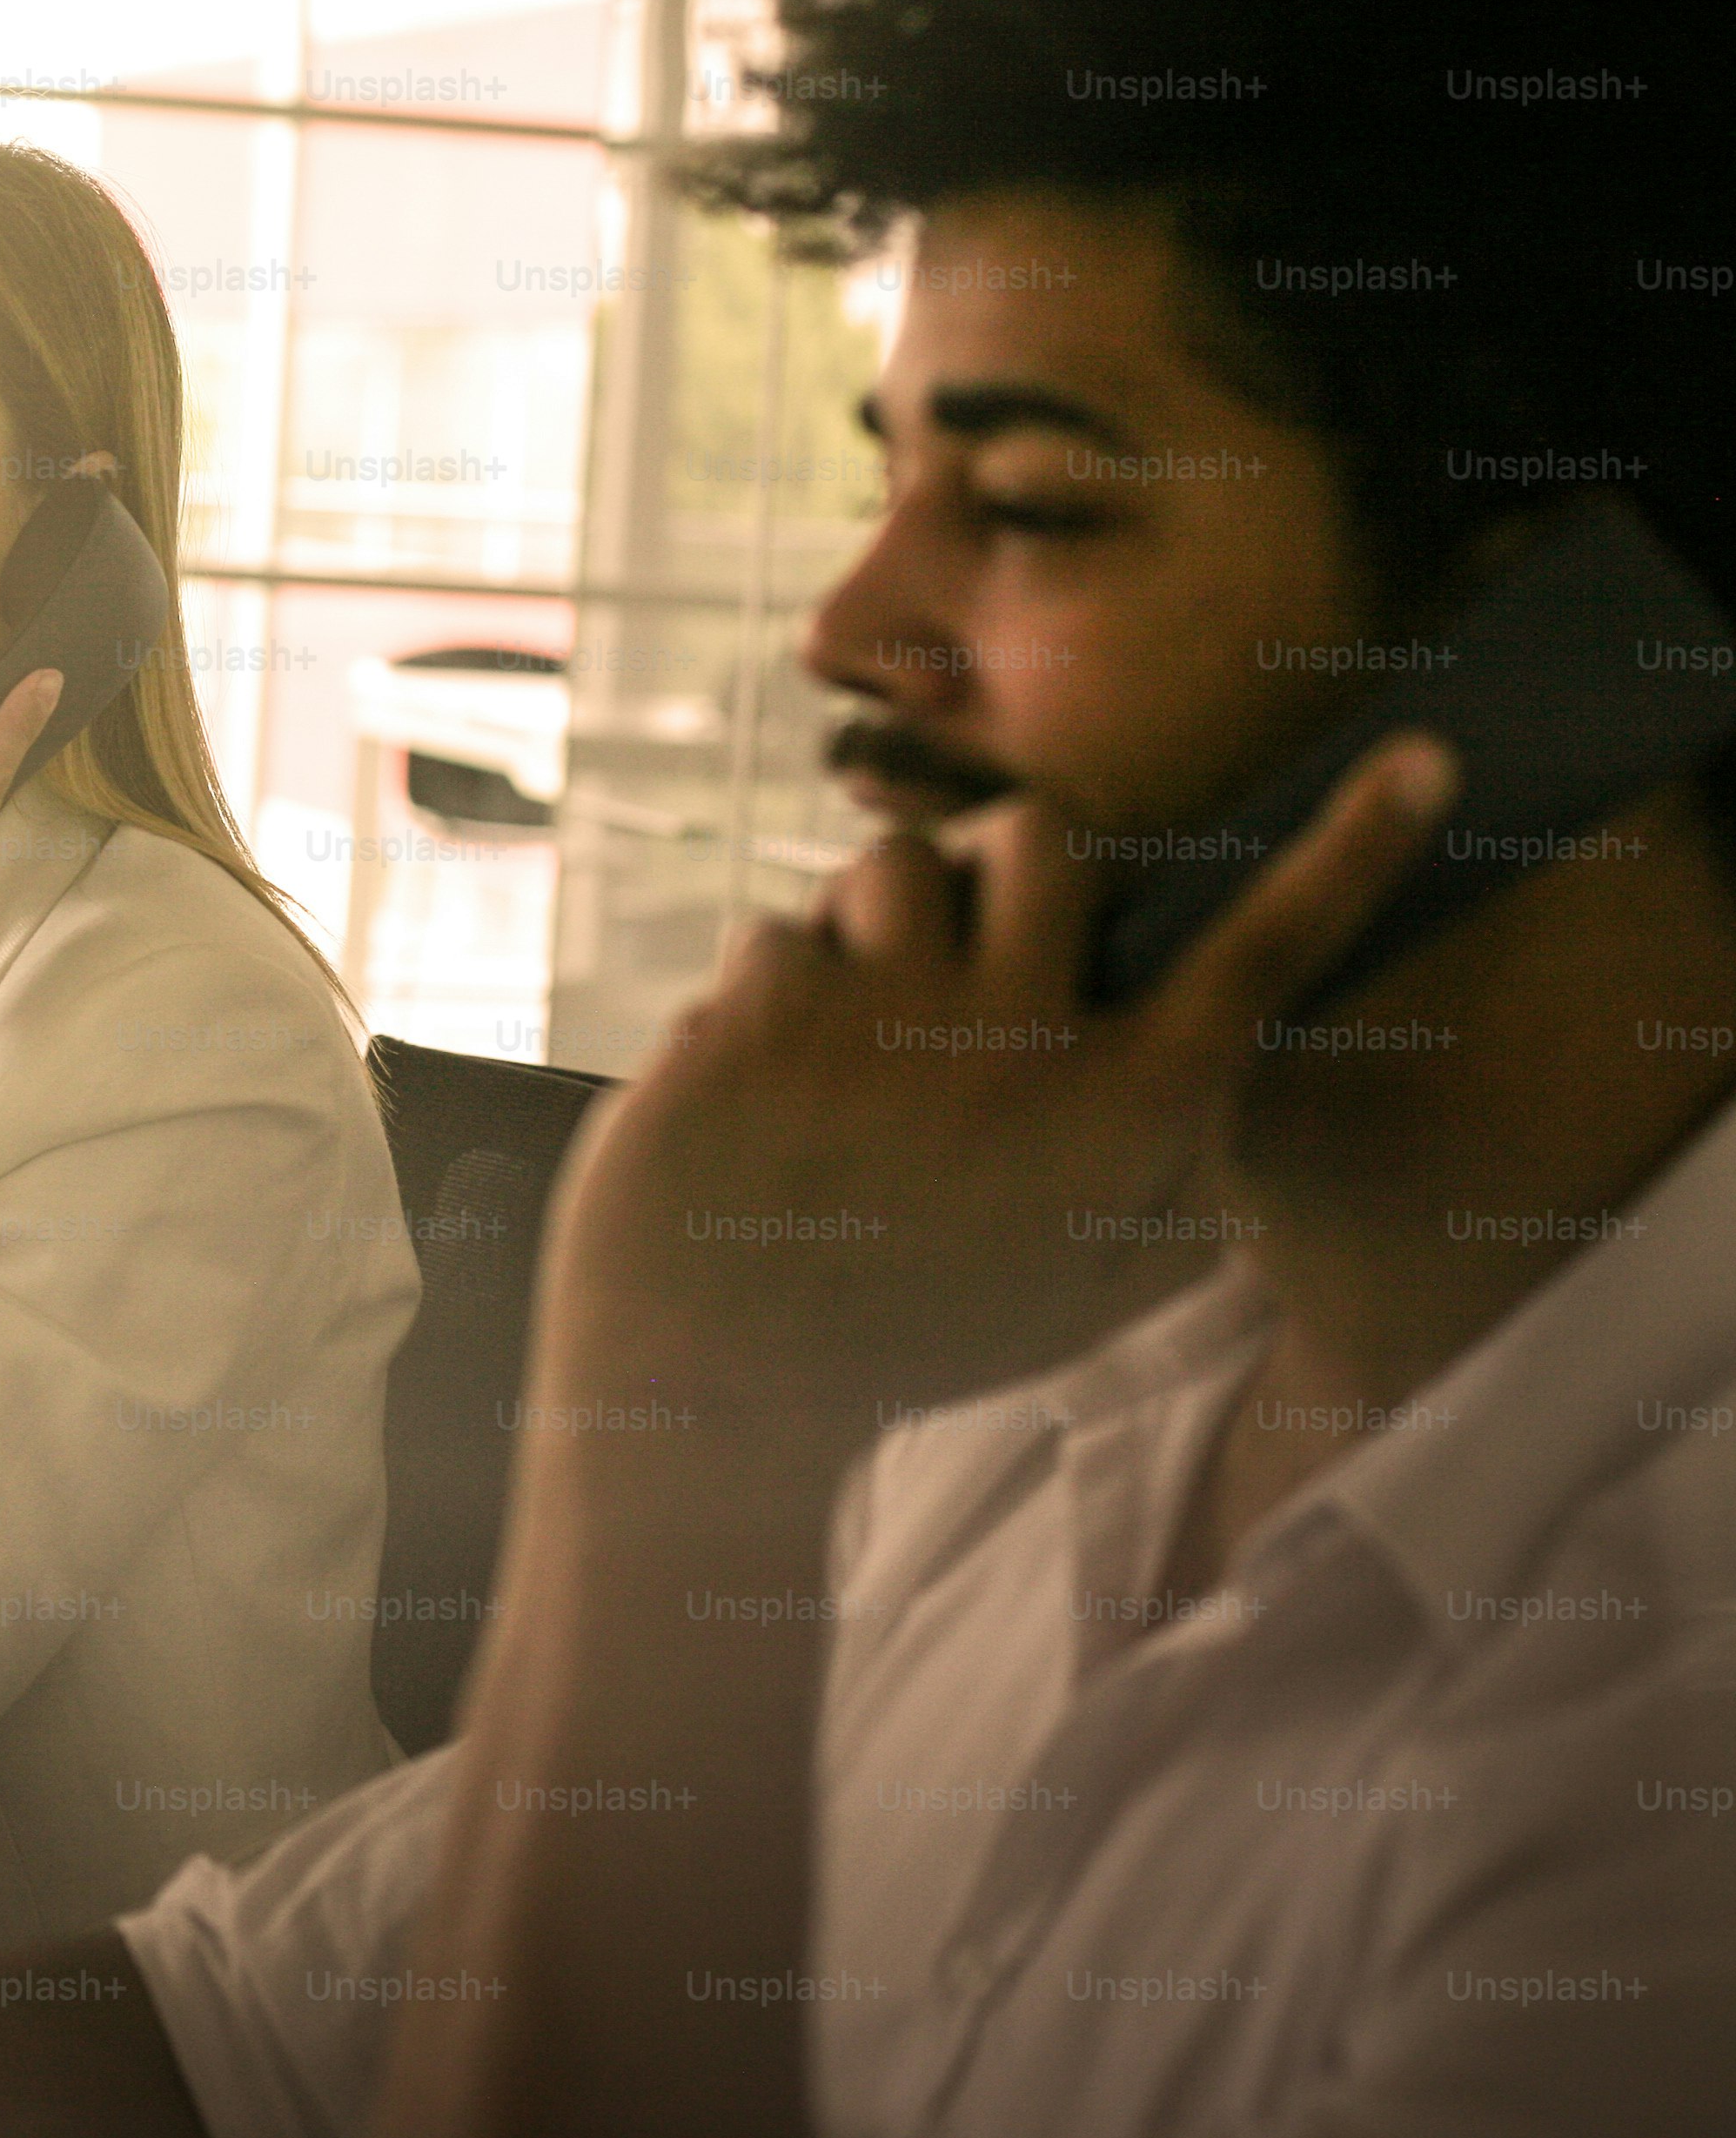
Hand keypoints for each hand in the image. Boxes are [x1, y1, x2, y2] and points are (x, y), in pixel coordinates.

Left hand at [538, 734, 1457, 1419]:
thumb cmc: (913, 1328)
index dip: (1349, 854)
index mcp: (1120, 1120)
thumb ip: (1178, 1187)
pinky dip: (769, 994)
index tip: (1422, 758)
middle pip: (1049, 836)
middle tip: (970, 937)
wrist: (715, 1379)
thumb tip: (1236, 1081)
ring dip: (878, 918)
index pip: (1260, 960)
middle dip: (1004, 860)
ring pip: (894, 860)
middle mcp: (1021, 1053)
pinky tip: (757, 1087)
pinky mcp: (762, 1012)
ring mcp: (884, 1024)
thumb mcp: (1087, 1292)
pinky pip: (781, 931)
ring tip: (854, 1025)